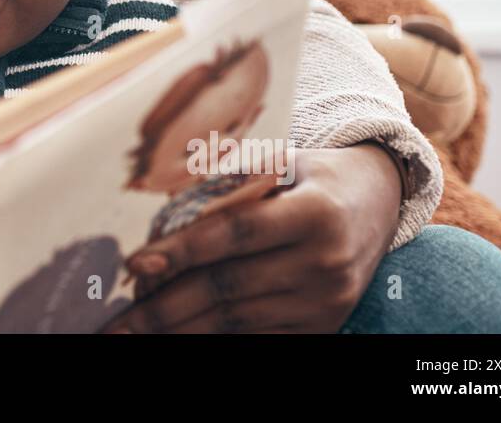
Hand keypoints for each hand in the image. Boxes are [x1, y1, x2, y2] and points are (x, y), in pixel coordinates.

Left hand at [104, 144, 400, 332]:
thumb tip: (162, 209)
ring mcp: (326, 302)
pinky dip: (215, 339)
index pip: (234, 234)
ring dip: (181, 329)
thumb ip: (230, 181)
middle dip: (166, 305)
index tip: (136, 263)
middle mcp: (324, 262)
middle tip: (120, 317)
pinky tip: (178, 336)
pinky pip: (259, 339)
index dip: (181, 250)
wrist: (380, 200)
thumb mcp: (282, 161)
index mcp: (314, 212)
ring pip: (238, 321)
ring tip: (138, 329)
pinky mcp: (324, 327)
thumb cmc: (314, 174)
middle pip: (229, 287)